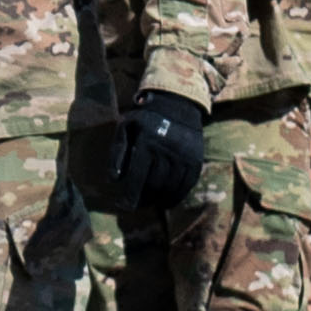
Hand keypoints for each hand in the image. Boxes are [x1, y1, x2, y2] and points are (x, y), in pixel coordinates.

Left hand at [69, 91, 208, 215]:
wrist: (178, 103)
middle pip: (154, 185)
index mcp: (147, 142)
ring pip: (170, 187)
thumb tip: (114, 180)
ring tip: (151, 203)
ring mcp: (184, 155)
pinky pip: (186, 185)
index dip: (130, 195)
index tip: (124, 207)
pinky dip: (177, 197)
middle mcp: (167, 150)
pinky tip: (167, 202)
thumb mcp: (126, 127)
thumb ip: (117, 152)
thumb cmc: (146, 118)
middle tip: (137, 204)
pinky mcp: (196, 159)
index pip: (138, 177)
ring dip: (159, 200)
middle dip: (144, 199)